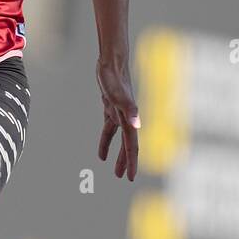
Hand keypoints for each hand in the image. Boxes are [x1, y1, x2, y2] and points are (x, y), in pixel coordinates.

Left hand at [97, 55, 138, 180]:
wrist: (112, 60)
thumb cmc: (114, 76)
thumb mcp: (118, 94)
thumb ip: (129, 109)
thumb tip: (137, 125)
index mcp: (129, 119)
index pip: (132, 145)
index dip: (132, 162)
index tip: (131, 178)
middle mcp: (127, 118)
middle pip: (128, 145)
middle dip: (127, 163)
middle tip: (124, 178)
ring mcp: (119, 113)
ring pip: (120, 140)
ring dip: (118, 156)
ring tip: (115, 171)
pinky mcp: (110, 108)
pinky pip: (109, 130)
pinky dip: (106, 142)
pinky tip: (101, 154)